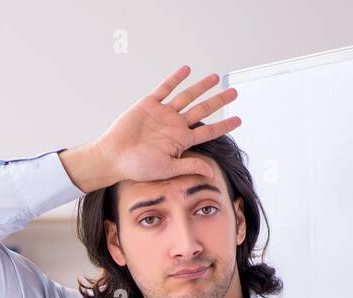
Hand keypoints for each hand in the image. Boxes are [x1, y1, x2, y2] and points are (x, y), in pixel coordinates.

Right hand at [61, 65, 240, 191]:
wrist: (113, 157)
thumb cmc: (137, 167)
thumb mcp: (167, 168)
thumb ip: (189, 166)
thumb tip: (211, 173)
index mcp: (181, 141)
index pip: (208, 131)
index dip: (224, 125)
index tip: (239, 120)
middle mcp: (174, 125)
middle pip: (202, 109)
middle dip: (219, 101)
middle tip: (234, 92)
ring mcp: (163, 113)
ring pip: (187, 96)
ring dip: (201, 86)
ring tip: (215, 77)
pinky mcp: (149, 104)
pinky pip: (165, 88)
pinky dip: (175, 78)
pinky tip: (187, 70)